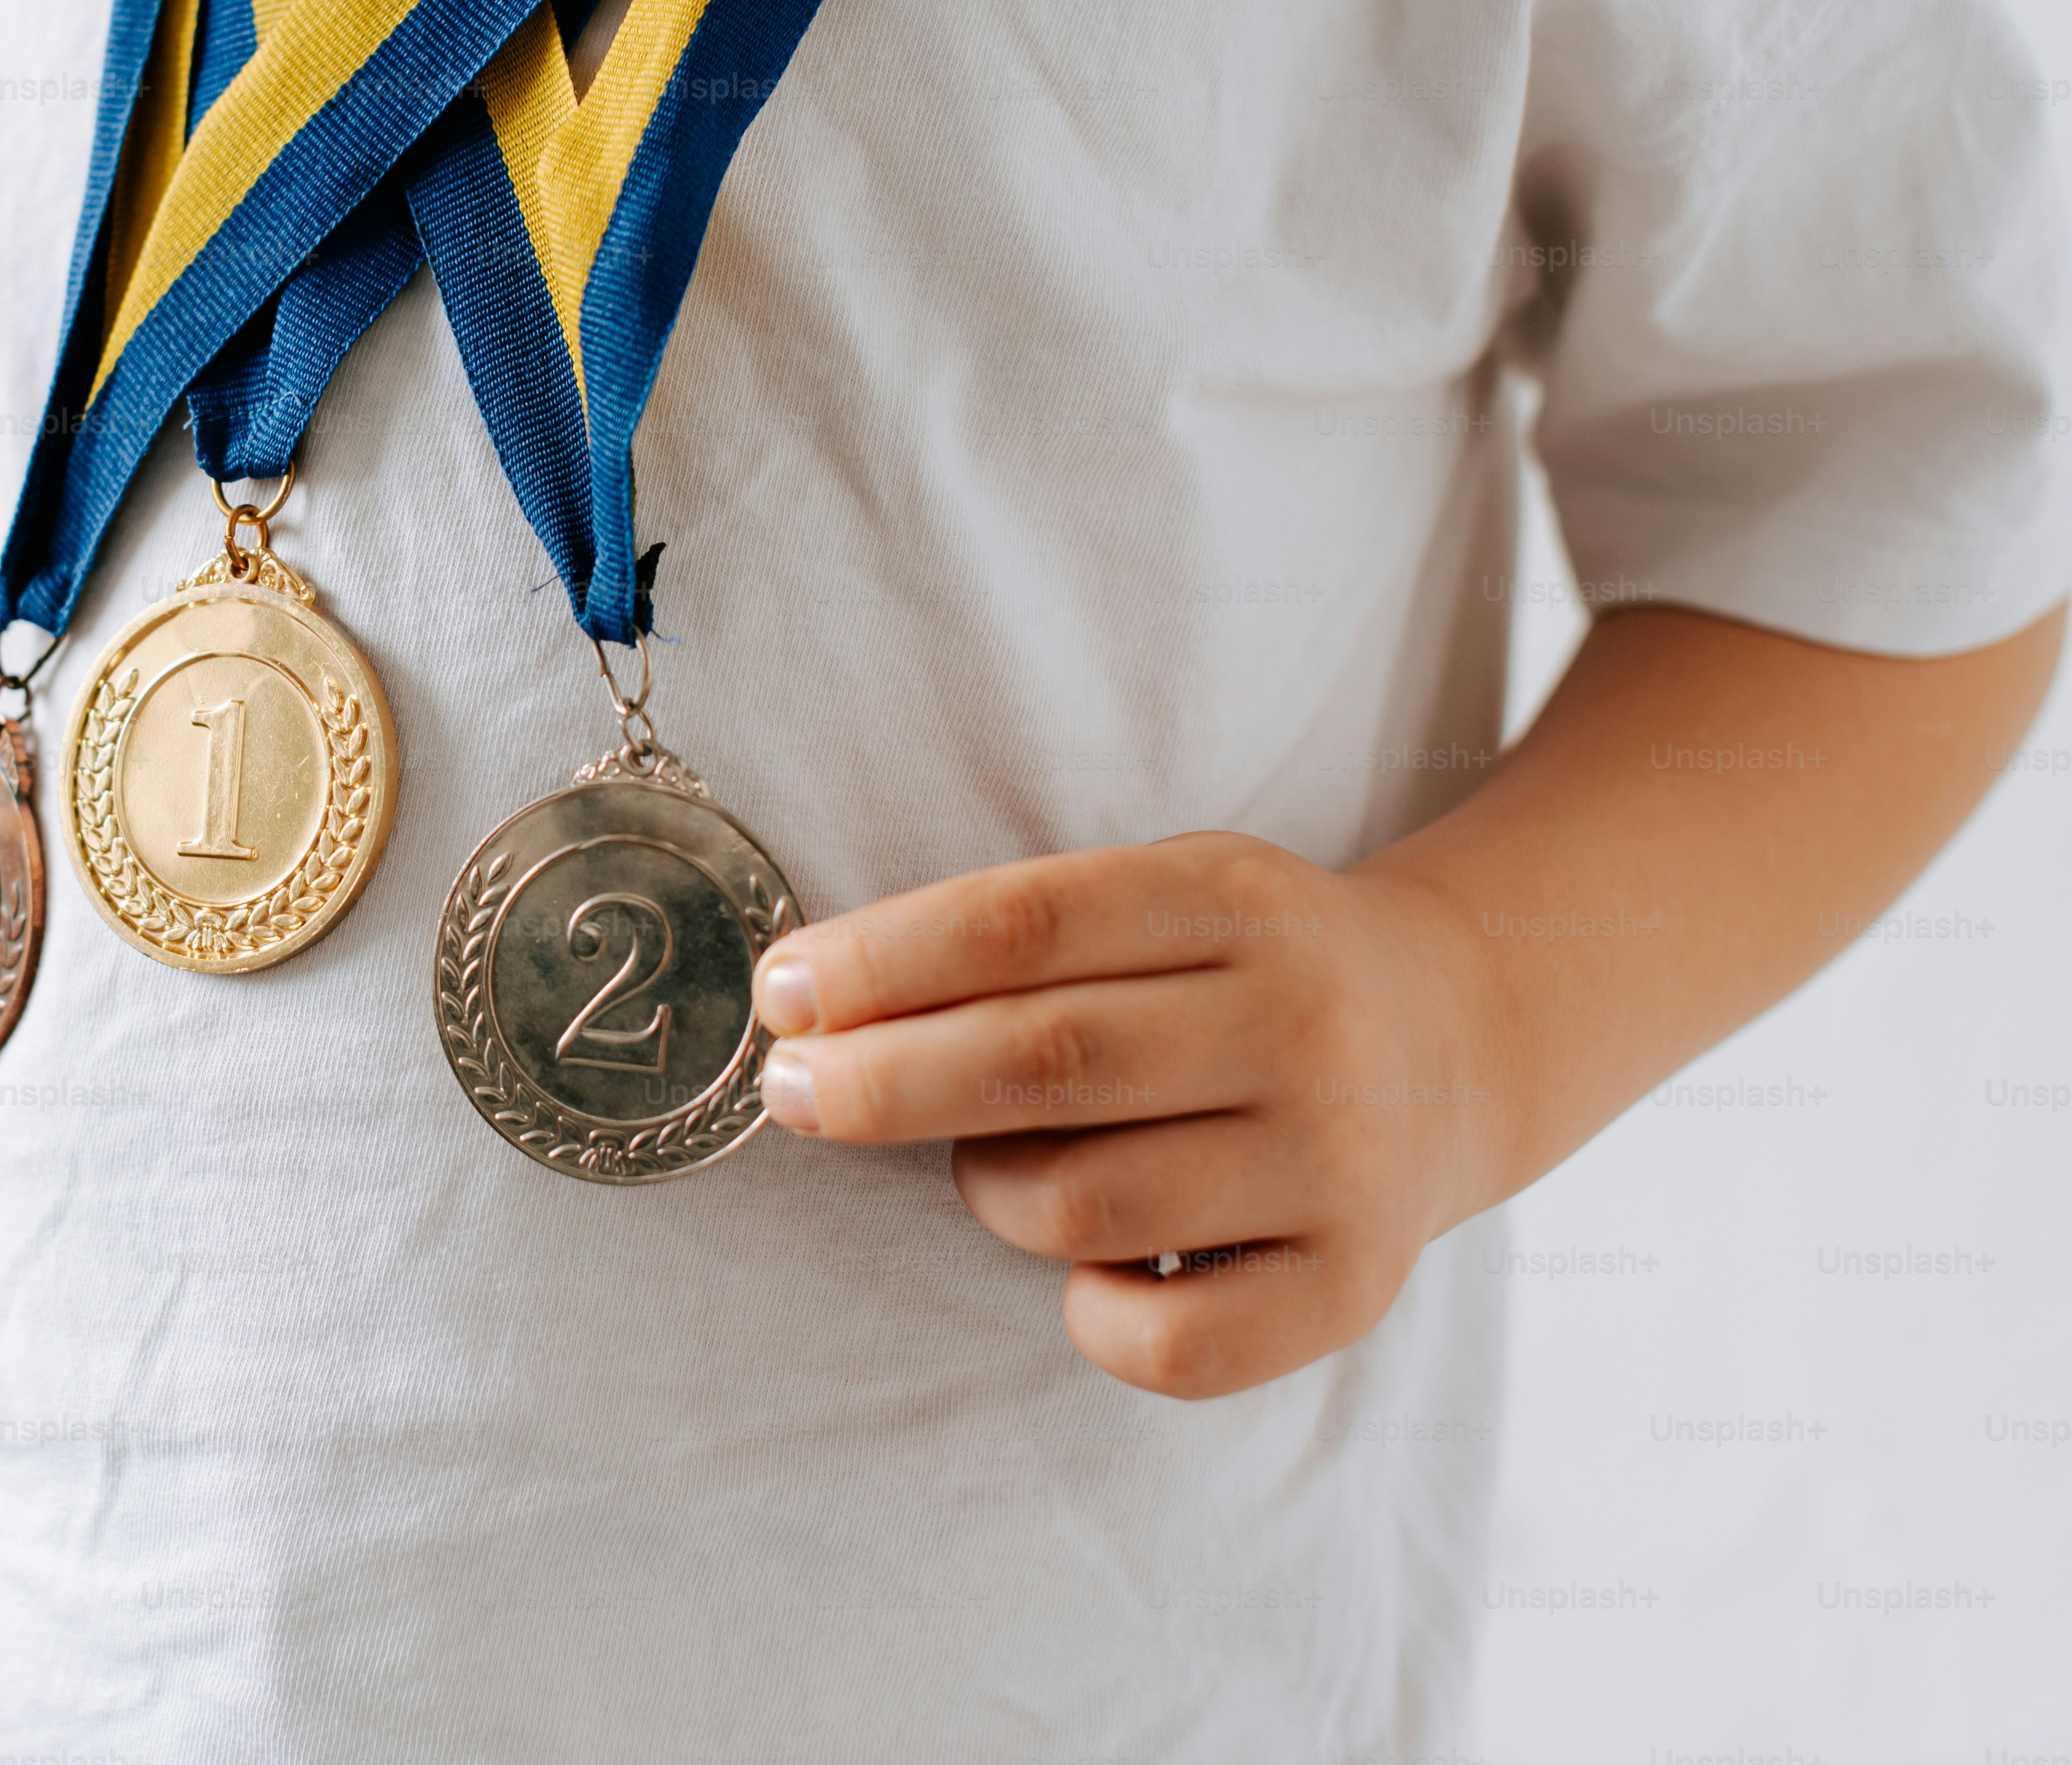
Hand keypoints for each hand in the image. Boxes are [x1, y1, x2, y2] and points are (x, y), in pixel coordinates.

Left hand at [751, 832, 1502, 1399]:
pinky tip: (1088, 1265)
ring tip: (986, 1160)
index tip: (782, 992)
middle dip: (882, 1080)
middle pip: (1045, 1058)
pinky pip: (1167, 1343)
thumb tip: (816, 1007)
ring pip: (1079, 1204)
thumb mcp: (1162, 898)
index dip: (884, 961)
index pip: (1027, 923)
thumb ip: (1015, 940)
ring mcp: (1337, 1166)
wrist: (1458, 1039)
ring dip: (987, 1188)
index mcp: (1237, 901)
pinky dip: (1088, 1312)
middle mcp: (1302, 1028)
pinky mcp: (1352, 1289)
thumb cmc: (1245, 972)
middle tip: (792, 1090)